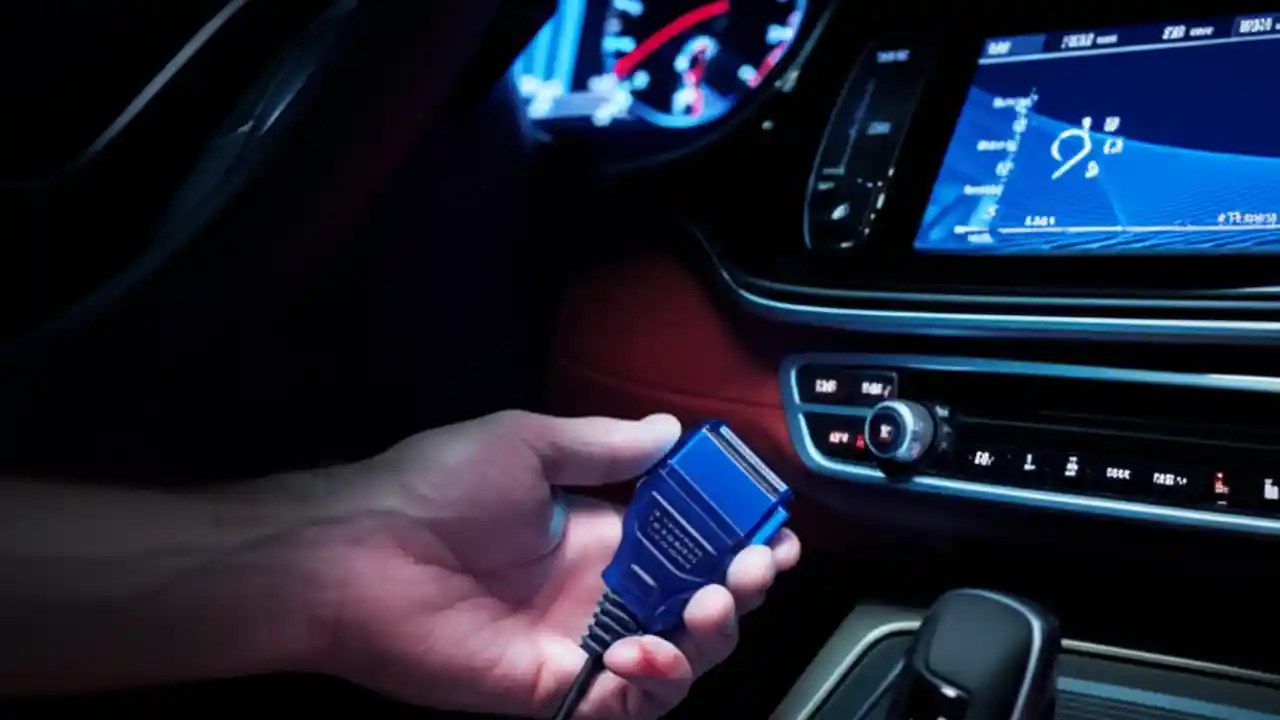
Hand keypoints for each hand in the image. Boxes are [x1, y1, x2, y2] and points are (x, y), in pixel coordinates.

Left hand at [306, 410, 800, 717]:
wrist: (358, 555)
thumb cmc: (432, 488)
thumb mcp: (525, 444)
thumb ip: (603, 446)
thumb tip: (668, 432)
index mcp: (600, 527)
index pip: (692, 537)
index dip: (737, 535)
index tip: (771, 530)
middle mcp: (601, 586)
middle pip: (701, 599)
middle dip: (741, 586)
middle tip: (750, 569)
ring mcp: (582, 639)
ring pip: (682, 656)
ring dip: (710, 636)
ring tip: (702, 607)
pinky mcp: (558, 687)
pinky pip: (631, 704)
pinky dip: (654, 686)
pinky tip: (638, 655)